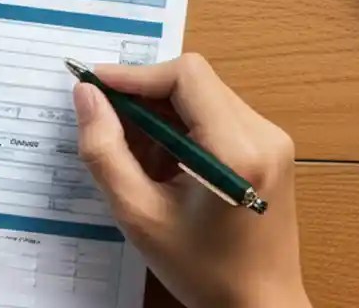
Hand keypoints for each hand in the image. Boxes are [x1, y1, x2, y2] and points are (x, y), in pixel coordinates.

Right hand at [73, 54, 309, 307]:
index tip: (93, 86)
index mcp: (237, 149)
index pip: (185, 76)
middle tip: (105, 122)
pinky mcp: (270, 149)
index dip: (134, 74)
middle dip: (144, 95)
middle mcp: (263, 134)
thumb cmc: (202, 270)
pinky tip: (162, 164)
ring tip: (134, 154)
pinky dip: (181, 127)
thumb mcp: (139, 214)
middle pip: (193, 81)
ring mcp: (272, 140)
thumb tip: (86, 96)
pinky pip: (216, 115)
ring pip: (203, 96)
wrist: (260, 307)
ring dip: (161, 113)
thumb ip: (105, 151)